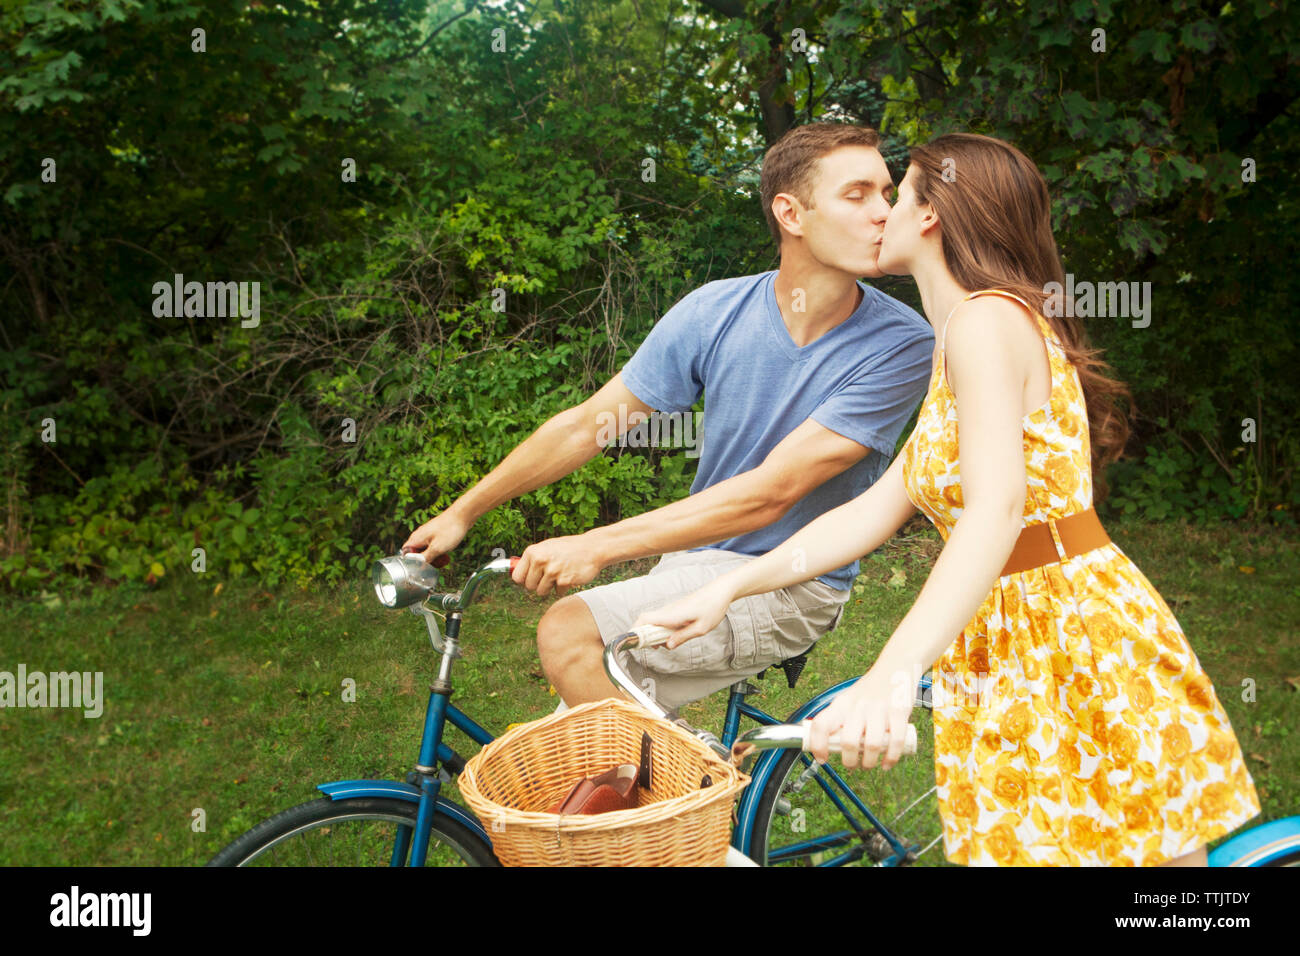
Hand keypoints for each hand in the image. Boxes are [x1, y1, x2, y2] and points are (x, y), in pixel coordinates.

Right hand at [401, 509, 469, 563]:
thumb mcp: (437, 548)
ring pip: (425, 549)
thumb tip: (417, 566)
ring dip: (432, 555)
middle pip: (416, 552)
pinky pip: (433, 545)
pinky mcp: (436, 533)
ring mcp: (427, 533)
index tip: (420, 567)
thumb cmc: (450, 529)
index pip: (405, 553)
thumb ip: (425, 558)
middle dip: (424, 560)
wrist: (463, 515)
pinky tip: (446, 552)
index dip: (411, 562)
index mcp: (416, 538)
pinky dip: (438, 550)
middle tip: (434, 564)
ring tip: (442, 558)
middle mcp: (419, 535)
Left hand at [511, 534, 605, 596]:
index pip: (517, 577)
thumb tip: (514, 572)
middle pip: (529, 586)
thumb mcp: (547, 547)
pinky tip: (569, 576)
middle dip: (538, 584)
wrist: (592, 548)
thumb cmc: (568, 548)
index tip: (530, 579)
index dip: (524, 580)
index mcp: (533, 552)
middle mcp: (540, 561)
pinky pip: (557, 592)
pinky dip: (563, 588)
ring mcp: (552, 571)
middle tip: (549, 575)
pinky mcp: (564, 580)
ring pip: (542, 592)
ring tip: (560, 574)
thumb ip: (533, 558)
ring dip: (550, 587)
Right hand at [632, 579, 735, 649]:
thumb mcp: (701, 628)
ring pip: (655, 621)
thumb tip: (668, 645)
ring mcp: (671, 609)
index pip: (645, 619)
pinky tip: (674, 636)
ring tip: (667, 644)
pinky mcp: (676, 609)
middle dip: (645, 636)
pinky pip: (663, 620)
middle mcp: (668, 610)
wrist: (720, 591)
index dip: (636, 630)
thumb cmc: (712, 608)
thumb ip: (683, 637)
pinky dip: (663, 629)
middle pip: (646, 621)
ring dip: (656, 634)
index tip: (635, 643)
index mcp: (672, 614)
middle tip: (656, 648)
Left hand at [806, 657, 921, 770]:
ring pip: (871, 745)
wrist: (895, 667)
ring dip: (869, 763)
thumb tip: (829, 747)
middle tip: (852, 765)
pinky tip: (887, 764)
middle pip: (848, 742)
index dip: (818, 745)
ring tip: (869, 765)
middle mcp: (858, 706)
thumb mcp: (848, 700)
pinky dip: (890, 758)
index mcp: (841, 704)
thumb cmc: (870, 690)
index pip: (821, 724)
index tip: (821, 759)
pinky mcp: (899, 712)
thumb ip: (840, 720)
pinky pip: (895, 742)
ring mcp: (879, 709)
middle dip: (849, 762)